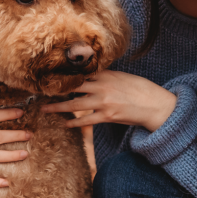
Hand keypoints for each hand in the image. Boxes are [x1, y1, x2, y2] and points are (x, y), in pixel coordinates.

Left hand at [40, 70, 176, 132]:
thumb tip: (92, 76)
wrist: (155, 105)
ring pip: (75, 104)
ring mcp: (103, 102)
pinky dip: (74, 122)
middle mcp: (102, 86)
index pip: (81, 73)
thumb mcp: (123, 77)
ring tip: (45, 109)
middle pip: (73, 87)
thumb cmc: (141, 89)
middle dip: (56, 90)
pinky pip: (86, 120)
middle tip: (41, 91)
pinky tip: (65, 123)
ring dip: (58, 107)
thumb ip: (107, 76)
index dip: (65, 75)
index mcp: (106, 74)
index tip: (52, 76)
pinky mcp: (107, 116)